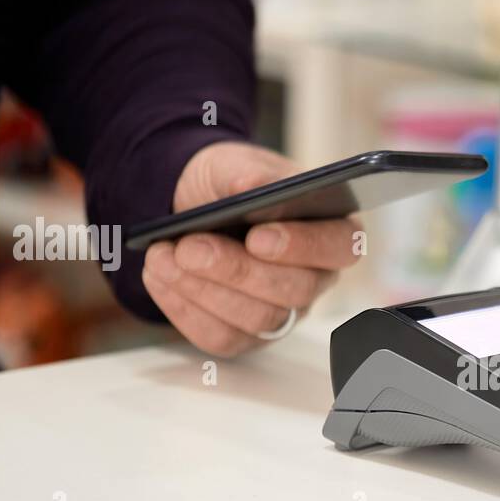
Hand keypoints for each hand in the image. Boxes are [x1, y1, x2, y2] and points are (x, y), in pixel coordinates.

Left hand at [141, 141, 359, 355]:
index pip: (340, 247)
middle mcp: (314, 278)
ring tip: (163, 256)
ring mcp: (284, 312)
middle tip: (189, 247)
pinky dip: (184, 308)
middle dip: (237, 271)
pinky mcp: (246, 335)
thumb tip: (255, 185)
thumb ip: (249, 172)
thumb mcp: (234, 163)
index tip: (258, 237)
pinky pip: (222, 337)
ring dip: (204, 290)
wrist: (191, 203)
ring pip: (258, 320)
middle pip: (294, 291)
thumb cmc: (227, 183)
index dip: (304, 247)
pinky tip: (160, 277)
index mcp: (331, 230)